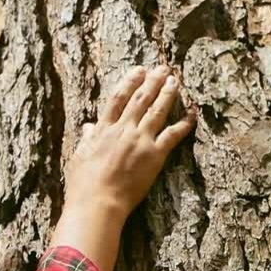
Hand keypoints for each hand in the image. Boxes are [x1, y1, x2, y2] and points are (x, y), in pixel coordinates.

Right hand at [63, 65, 195, 225]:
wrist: (98, 202)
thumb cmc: (83, 184)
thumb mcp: (78, 156)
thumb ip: (86, 139)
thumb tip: (88, 127)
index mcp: (103, 129)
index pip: (118, 98)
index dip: (129, 81)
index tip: (139, 70)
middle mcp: (123, 129)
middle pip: (140, 99)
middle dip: (153, 81)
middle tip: (163, 68)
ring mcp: (140, 140)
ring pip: (157, 110)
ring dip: (168, 94)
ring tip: (175, 81)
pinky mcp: (155, 155)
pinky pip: (172, 135)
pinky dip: (184, 123)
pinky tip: (192, 114)